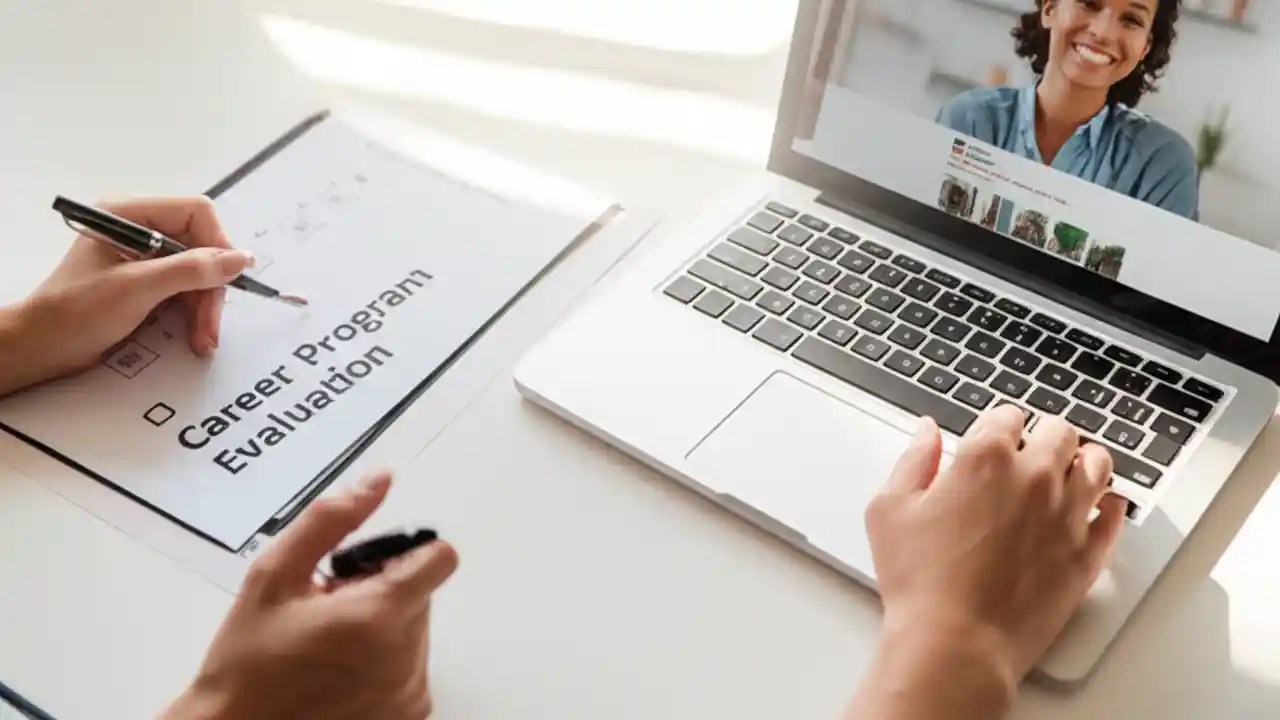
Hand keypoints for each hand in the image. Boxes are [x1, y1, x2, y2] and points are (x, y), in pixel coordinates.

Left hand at [0, 197, 252, 394]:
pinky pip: (185, 289)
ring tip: (203, 338)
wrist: (42, 347)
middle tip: (211, 324)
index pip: (195, 213)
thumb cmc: (75, 312)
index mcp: (129, 215)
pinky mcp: (147, 282)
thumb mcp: (137, 288)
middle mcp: (140, 230)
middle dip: (210, 287)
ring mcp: (144, 257)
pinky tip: (195, 335)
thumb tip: (239, 259)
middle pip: (200, 247)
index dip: (218, 244)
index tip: (230, 278)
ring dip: (205, 307)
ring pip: (197, 272)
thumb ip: (190, 270)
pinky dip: (194, 313)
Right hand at [162, 471, 458, 719]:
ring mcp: (411, 693)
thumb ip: (332, 519)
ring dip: (382, 626)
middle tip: (328, 607)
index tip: (366, 566)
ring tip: (329, 642)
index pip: (440, 558)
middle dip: (382, 590)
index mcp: (380, 616)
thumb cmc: (248, 660)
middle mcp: (406, 658)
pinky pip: (411, 667)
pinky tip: (339, 670)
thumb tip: (380, 479)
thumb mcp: (275, 576)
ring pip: (416, 630)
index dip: (406, 552)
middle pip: (422, 594)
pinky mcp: (409, 714)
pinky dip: (384, 662)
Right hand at [845, 407, 1125, 719]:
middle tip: (1030, 452)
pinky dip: (1108, 504)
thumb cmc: (919, 581)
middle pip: (1059, 431)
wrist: (955, 642)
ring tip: (1070, 469)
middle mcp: (1035, 478)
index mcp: (985, 458)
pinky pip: (1116, 514)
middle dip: (1043, 436)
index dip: (998, 423)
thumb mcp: (890, 509)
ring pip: (1096, 464)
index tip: (993, 435)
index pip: (1007, 414)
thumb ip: (913, 459)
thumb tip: (926, 430)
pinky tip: (1096, 506)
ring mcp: (1068, 515)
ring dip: (1082, 460)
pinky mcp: (1087, 554)